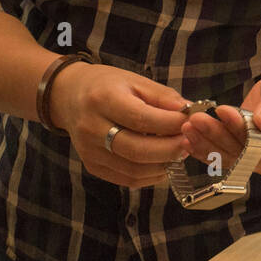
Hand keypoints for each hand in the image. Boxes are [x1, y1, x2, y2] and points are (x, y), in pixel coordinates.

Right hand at [49, 62, 189, 187]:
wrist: (69, 97)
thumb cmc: (107, 86)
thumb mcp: (135, 81)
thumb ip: (163, 97)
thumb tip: (190, 113)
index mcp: (102, 100)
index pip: (141, 119)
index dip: (170, 125)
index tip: (191, 123)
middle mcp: (91, 128)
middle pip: (136, 150)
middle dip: (170, 149)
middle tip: (189, 143)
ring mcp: (89, 151)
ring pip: (133, 170)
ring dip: (163, 165)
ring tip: (178, 153)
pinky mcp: (92, 166)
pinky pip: (127, 179)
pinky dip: (151, 175)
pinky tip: (163, 163)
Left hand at [181, 62, 260, 176]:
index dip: (240, 131)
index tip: (222, 111)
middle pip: (243, 154)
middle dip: (217, 136)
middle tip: (195, 119)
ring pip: (231, 158)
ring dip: (207, 144)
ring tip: (188, 126)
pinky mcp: (249, 155)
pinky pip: (227, 157)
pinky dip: (208, 149)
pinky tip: (190, 139)